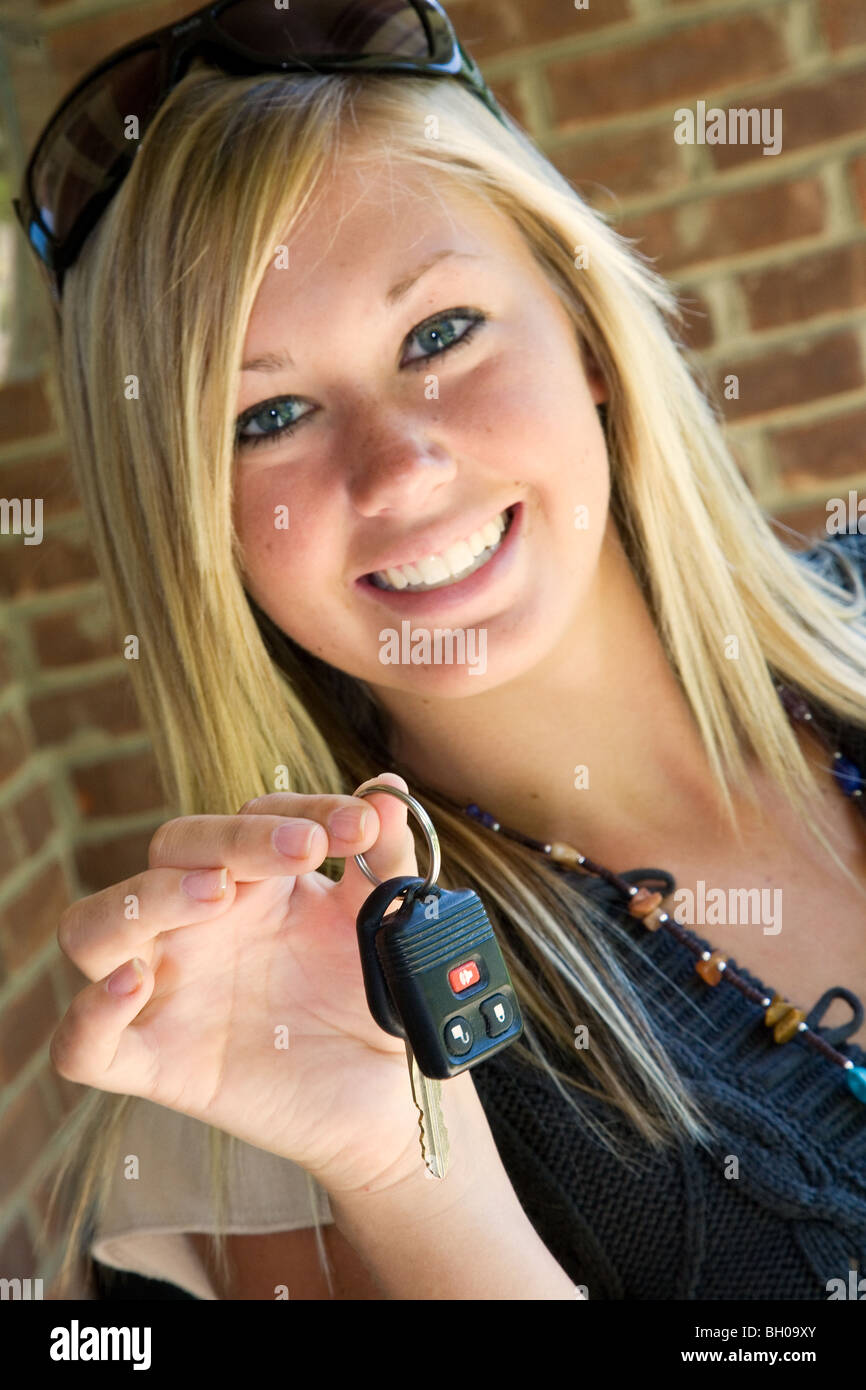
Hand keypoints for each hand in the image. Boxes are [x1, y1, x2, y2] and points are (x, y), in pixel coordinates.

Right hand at [50, 772, 445, 1196]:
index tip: (360, 826)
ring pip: (92, 929)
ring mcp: (168, 992)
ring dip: (144, 899)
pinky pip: (83, 1046)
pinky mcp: (157, 1066)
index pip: (248, 818)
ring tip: (216, 892)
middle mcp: (199, 925)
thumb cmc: (375, 1000)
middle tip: (304, 849)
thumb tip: (389, 791)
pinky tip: (133, 984)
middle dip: (233, 838)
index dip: (300, 810)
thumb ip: (388, 860)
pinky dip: (90, 1015)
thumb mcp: (387, 925)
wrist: (389, 1099)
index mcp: (255, 882)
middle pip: (169, 851)